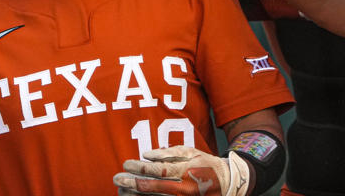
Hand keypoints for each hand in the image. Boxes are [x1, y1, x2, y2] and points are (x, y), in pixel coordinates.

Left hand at [113, 146, 250, 195]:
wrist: (227, 184)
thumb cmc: (206, 164)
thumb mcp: (191, 152)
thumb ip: (169, 153)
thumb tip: (147, 155)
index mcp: (186, 172)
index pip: (158, 171)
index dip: (140, 168)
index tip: (126, 164)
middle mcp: (184, 190)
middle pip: (153, 188)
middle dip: (132, 184)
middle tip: (117, 179)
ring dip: (135, 195)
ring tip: (121, 191)